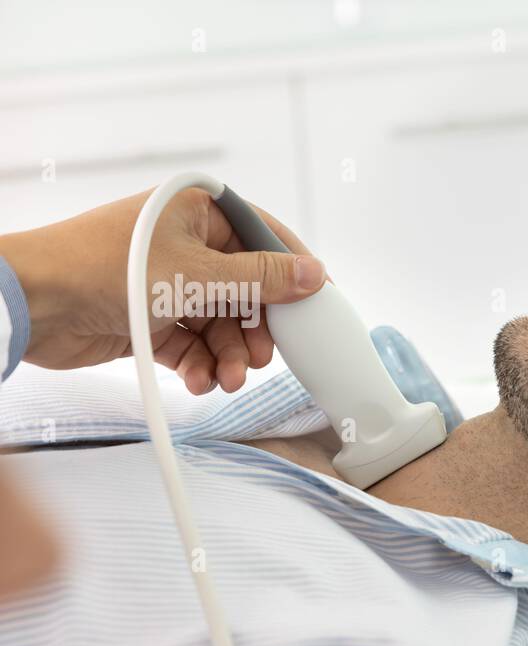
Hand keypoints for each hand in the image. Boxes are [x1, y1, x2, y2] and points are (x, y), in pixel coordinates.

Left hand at [0, 188, 326, 393]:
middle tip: (261, 358)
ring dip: (230, 355)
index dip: (294, 272)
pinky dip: (201, 364)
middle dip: (255, 330)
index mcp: (199, 212)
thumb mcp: (200, 275)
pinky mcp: (153, 318)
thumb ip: (263, 278)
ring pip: (222, 323)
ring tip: (227, 378)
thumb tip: (314, 275)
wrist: (36, 302)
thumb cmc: (109, 269)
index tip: (318, 306)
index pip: (265, 237)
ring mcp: (169, 282)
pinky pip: (193, 343)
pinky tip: (199, 379)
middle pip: (248, 290)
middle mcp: (187, 244)